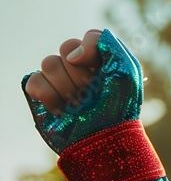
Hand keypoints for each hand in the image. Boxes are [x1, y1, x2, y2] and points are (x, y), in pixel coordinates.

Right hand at [22, 29, 143, 153]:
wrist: (105, 141)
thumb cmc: (119, 109)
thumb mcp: (126, 72)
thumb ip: (107, 45)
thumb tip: (72, 54)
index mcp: (102, 61)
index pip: (89, 38)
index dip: (91, 52)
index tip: (100, 72)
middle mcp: (80, 68)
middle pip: (66, 49)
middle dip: (82, 74)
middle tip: (93, 95)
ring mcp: (59, 81)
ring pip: (49, 63)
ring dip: (67, 87)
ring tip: (79, 105)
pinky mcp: (43, 96)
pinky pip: (34, 81)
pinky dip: (49, 96)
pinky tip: (62, 110)